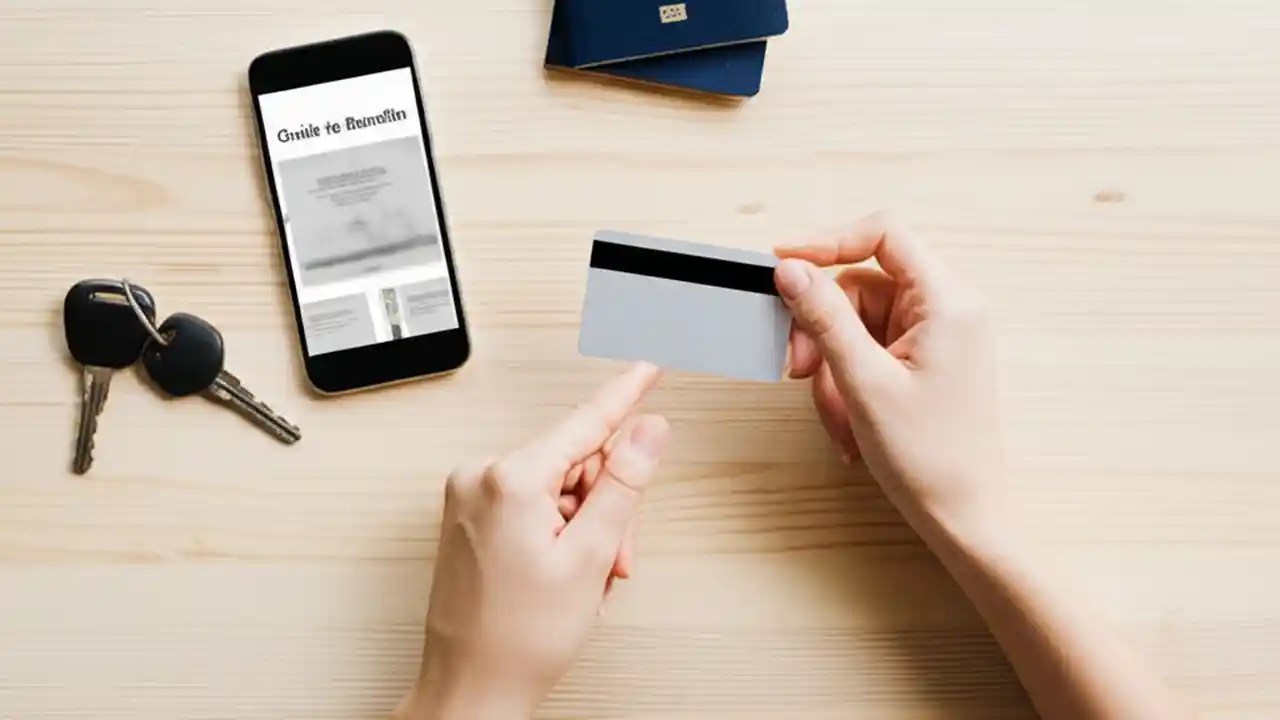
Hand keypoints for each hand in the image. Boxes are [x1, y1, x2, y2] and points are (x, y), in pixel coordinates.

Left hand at [398, 363, 669, 719]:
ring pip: (555, 488)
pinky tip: (562, 572)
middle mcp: (479, 478)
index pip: (585, 423)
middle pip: (573, 464)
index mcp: (509, 479)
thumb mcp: (591, 556)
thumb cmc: (519, 638)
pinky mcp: (467, 519)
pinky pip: (528, 505)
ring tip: (586, 579)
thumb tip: (647, 430)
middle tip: (616, 557)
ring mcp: (468, 499)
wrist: (471, 689)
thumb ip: (623, 484)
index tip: (647, 370)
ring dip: (584, 527)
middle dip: (605, 506)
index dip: (625, 397)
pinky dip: (557, 533)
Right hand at [774, 212, 1004, 528]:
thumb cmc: (930, 458)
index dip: (828, 241)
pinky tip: (851, 422)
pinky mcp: (923, 361)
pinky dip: (848, 383)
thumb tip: (791, 269)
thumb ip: (825, 317)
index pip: (883, 234)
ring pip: (856, 324)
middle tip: (798, 368)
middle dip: (823, 330)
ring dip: (833, 368)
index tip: (783, 264)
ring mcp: (936, 336)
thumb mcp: (863, 382)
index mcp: (948, 301)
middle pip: (859, 285)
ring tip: (840, 416)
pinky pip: (868, 351)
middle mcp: (948, 309)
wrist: (964, 518)